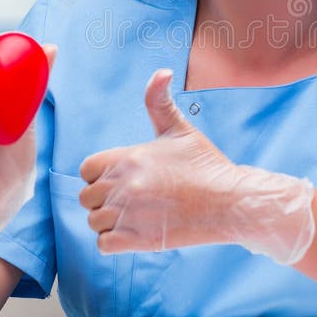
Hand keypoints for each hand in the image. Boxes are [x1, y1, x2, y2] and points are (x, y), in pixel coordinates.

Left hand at [78, 69, 314, 263]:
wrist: (230, 201)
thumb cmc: (206, 164)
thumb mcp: (180, 129)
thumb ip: (160, 101)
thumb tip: (162, 72)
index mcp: (130, 157)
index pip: (86, 169)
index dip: (99, 174)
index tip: (119, 178)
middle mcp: (124, 185)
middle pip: (86, 197)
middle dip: (102, 199)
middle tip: (130, 199)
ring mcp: (130, 214)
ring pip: (93, 221)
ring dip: (109, 221)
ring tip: (135, 216)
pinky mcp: (138, 239)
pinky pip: (104, 244)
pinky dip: (114, 242)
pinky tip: (135, 232)